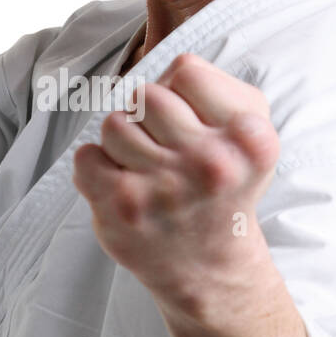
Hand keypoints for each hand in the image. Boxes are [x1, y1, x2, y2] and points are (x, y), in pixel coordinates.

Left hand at [72, 53, 279, 315]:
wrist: (210, 267)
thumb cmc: (225, 185)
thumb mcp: (249, 131)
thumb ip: (216, 85)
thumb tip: (160, 71)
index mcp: (249, 137)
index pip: (185, 69)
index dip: (180, 90)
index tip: (191, 122)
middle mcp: (211, 163)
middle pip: (145, 95)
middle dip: (148, 117)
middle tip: (166, 150)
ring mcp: (164, 188)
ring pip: (113, 124)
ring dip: (123, 143)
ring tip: (147, 170)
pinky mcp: (123, 209)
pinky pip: (86, 156)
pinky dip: (98, 168)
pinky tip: (124, 186)